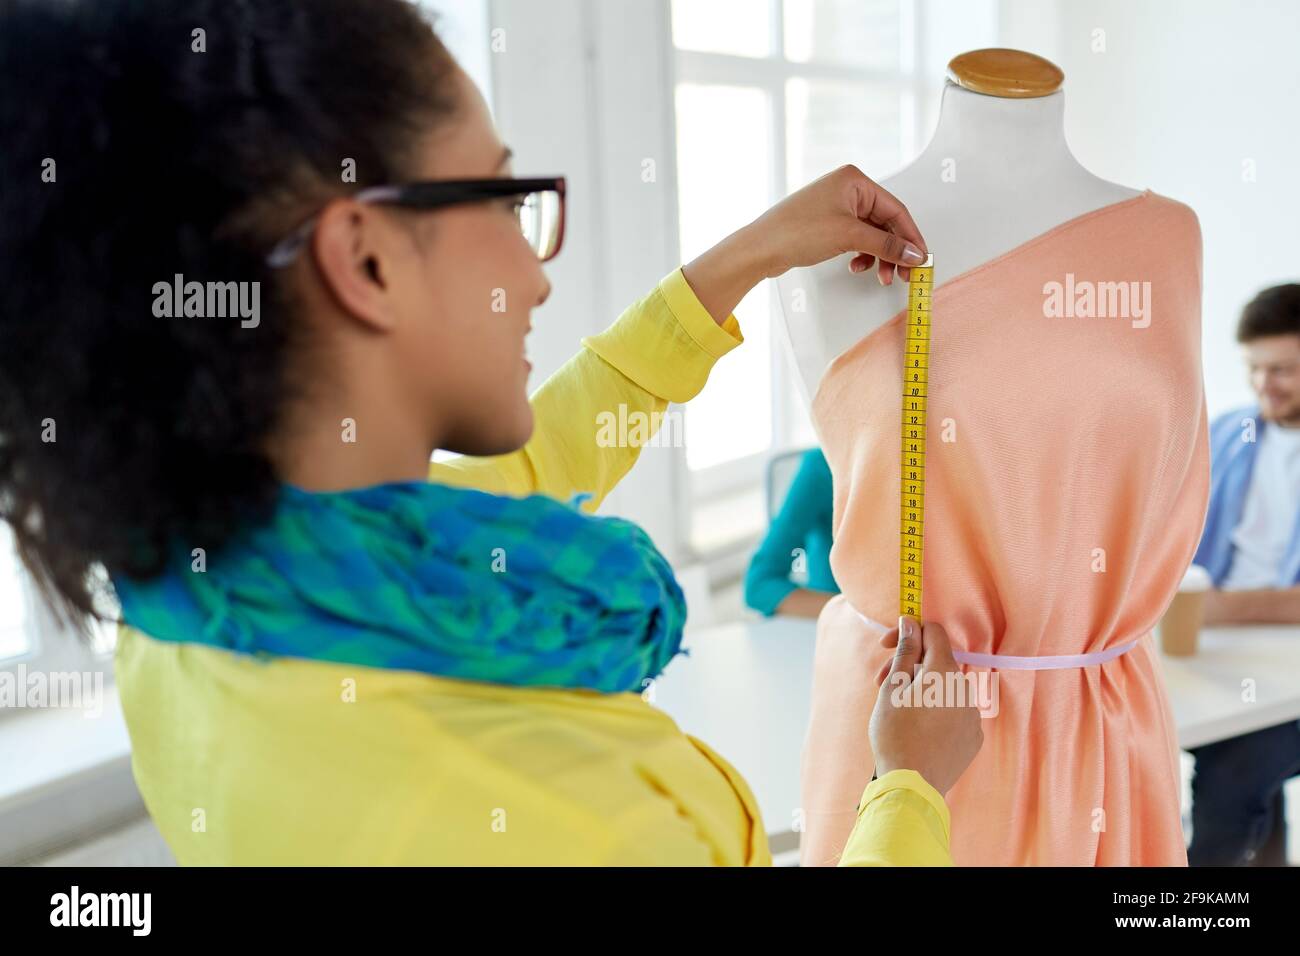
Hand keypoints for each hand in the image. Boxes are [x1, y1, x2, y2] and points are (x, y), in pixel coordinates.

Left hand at [747, 164, 927, 285]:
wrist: (760, 248)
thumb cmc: (795, 232)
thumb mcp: (849, 236)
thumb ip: (886, 245)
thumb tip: (914, 253)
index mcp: (854, 180)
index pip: (895, 209)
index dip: (911, 237)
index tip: (921, 259)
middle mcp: (847, 189)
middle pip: (885, 222)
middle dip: (895, 250)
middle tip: (904, 274)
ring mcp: (837, 206)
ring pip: (872, 233)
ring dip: (879, 256)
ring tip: (880, 276)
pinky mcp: (828, 224)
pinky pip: (857, 239)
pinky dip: (862, 254)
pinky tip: (857, 266)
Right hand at [868, 615, 983, 795]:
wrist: (911, 787)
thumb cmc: (895, 734)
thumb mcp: (892, 688)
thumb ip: (905, 652)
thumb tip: (910, 622)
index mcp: (945, 671)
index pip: (933, 633)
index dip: (908, 632)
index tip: (887, 644)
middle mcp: (965, 689)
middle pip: (937, 661)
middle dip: (909, 664)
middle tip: (880, 680)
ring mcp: (972, 715)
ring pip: (945, 688)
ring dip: (921, 688)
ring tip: (896, 708)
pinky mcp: (973, 738)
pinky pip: (954, 712)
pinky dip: (935, 711)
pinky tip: (915, 727)